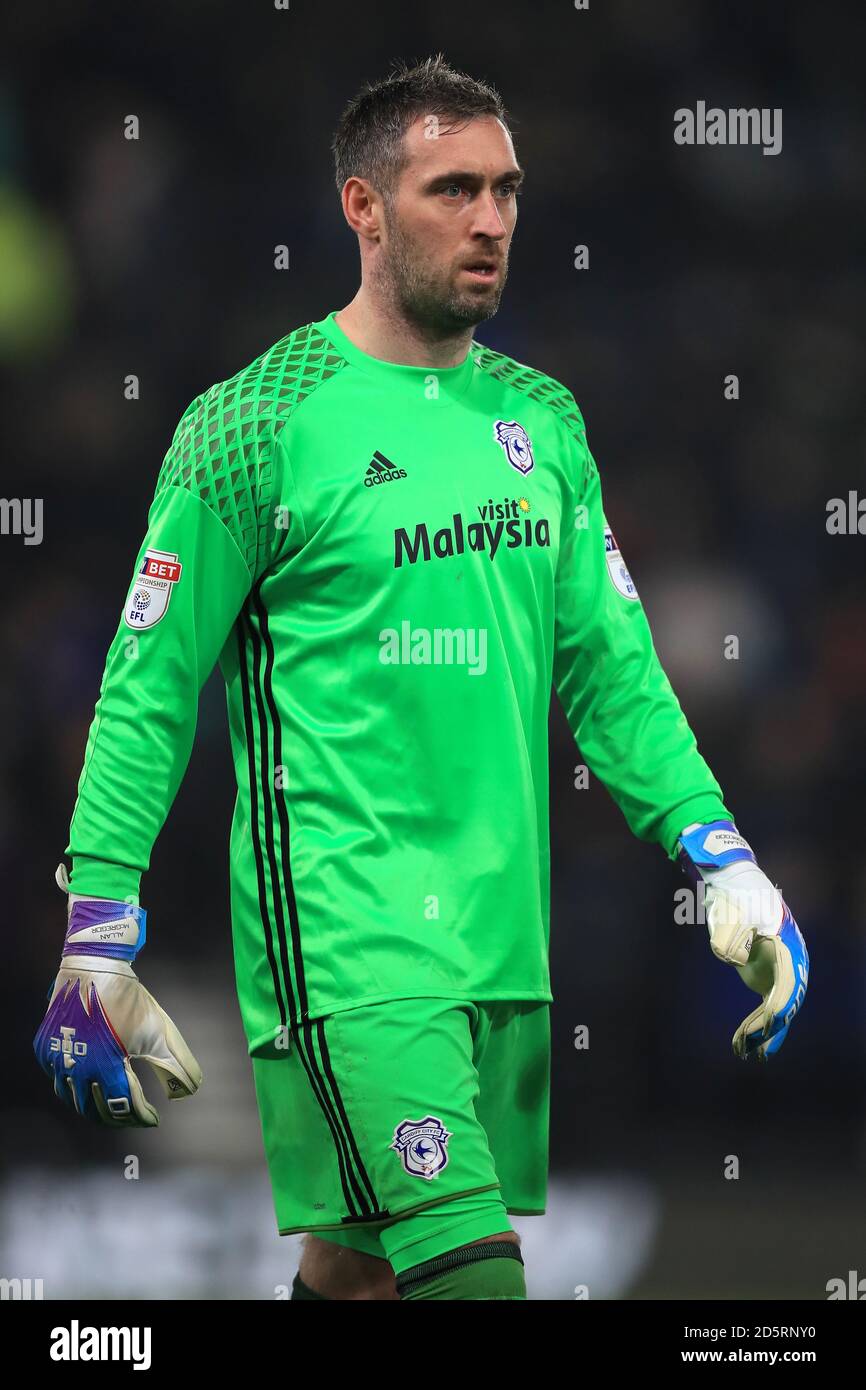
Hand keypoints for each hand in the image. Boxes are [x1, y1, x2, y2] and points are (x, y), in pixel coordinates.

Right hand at [33, 866, 201, 1125]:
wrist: (94, 966)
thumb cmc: (128, 998)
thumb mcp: (161, 1030)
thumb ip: (178, 1064)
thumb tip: (185, 1093)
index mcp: (105, 1065)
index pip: (123, 1106)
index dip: (141, 1117)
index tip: (154, 1118)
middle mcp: (76, 1067)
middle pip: (96, 1110)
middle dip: (119, 1117)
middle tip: (134, 1116)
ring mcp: (55, 1059)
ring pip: (73, 1100)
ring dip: (94, 1108)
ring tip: (113, 1108)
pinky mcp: (44, 1049)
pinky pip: (57, 1081)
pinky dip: (73, 1090)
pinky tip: (88, 1087)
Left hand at [678, 822, 808, 1060]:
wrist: (735, 882)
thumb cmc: (735, 896)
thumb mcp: (731, 912)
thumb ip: (731, 937)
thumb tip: (736, 959)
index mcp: (787, 948)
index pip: (785, 988)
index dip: (773, 1014)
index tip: (758, 1030)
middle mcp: (790, 962)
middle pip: (784, 1004)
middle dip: (768, 1030)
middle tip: (748, 1050)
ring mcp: (780, 969)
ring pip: (777, 1009)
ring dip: (762, 1032)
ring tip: (744, 1053)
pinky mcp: (766, 974)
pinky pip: (767, 1005)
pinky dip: (756, 1023)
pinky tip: (742, 1041)